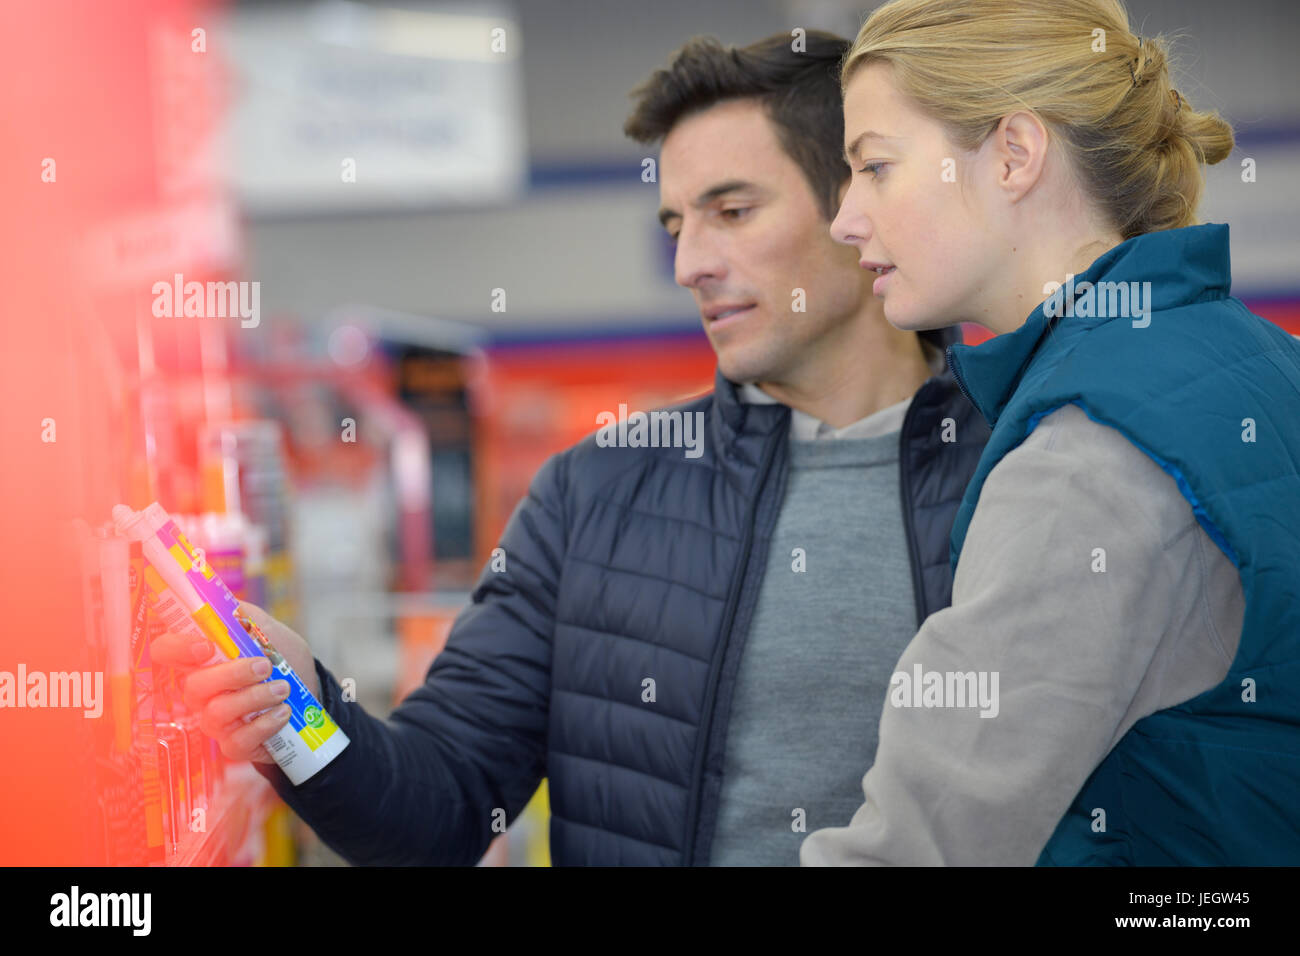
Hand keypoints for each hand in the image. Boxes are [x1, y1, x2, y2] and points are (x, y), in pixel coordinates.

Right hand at [150, 602, 319, 764]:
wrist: (310, 687)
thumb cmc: (282, 656)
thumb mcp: (267, 628)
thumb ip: (244, 617)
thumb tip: (224, 606)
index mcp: (202, 659)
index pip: (166, 651)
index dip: (177, 649)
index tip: (207, 647)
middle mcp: (201, 691)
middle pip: (194, 687)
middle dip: (232, 675)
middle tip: (264, 665)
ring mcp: (216, 720)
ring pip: (217, 713)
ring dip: (255, 698)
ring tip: (282, 688)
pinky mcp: (235, 744)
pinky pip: (237, 741)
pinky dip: (264, 725)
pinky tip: (283, 712)